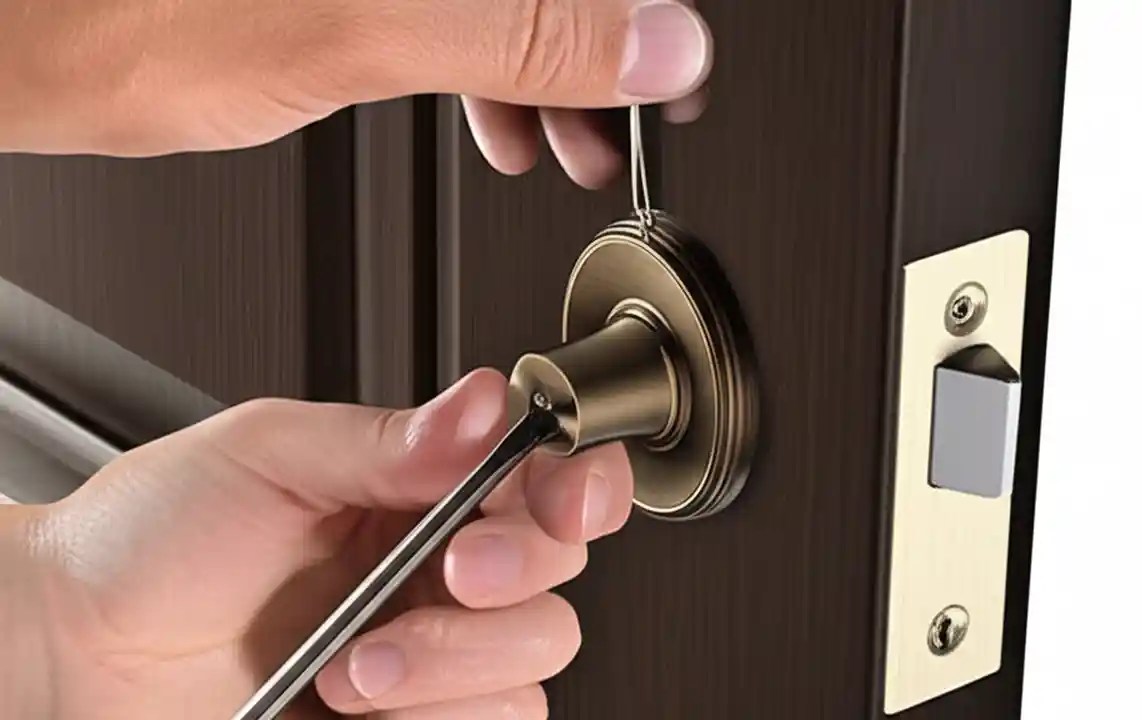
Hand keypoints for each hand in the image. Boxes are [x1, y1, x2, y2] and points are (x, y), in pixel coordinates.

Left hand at [0, 0, 712, 186]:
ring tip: (569, 146)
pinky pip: (459, 22)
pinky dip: (492, 77)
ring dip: (553, 76)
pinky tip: (498, 127)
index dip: (649, 18)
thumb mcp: (366, 29)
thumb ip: (526, 30)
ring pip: (509, 6)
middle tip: (635, 122)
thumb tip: (659, 40)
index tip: (679, 75)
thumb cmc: (147, 14)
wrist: (41, 36)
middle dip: (603, 55)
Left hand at [0, 369, 632, 717]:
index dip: (582, 483)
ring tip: (358, 660)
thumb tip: (487, 402)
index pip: (544, 476)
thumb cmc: (150, 541)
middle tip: (454, 568)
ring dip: (455, 660)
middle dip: (516, 570)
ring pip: (534, 659)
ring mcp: (430, 653)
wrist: (74, 656)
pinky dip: (442, 717)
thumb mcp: (266, 455)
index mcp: (417, 489)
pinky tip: (367, 704)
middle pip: (560, 570)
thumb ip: (389, 436)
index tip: (566, 497)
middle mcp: (436, 569)